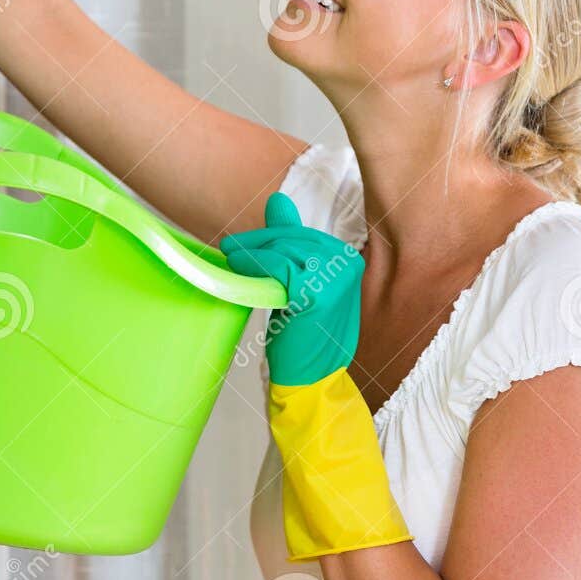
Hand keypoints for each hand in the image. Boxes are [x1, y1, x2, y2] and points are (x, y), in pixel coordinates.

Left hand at [220, 192, 362, 385]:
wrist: (313, 379)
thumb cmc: (306, 336)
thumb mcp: (304, 283)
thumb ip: (292, 244)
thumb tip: (277, 200)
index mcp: (349, 259)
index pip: (303, 234)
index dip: (271, 235)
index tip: (244, 243)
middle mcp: (347, 263)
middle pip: (292, 238)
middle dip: (258, 242)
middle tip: (231, 247)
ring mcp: (334, 276)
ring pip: (282, 250)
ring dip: (252, 253)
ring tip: (232, 258)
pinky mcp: (315, 291)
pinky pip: (276, 266)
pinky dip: (252, 264)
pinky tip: (237, 267)